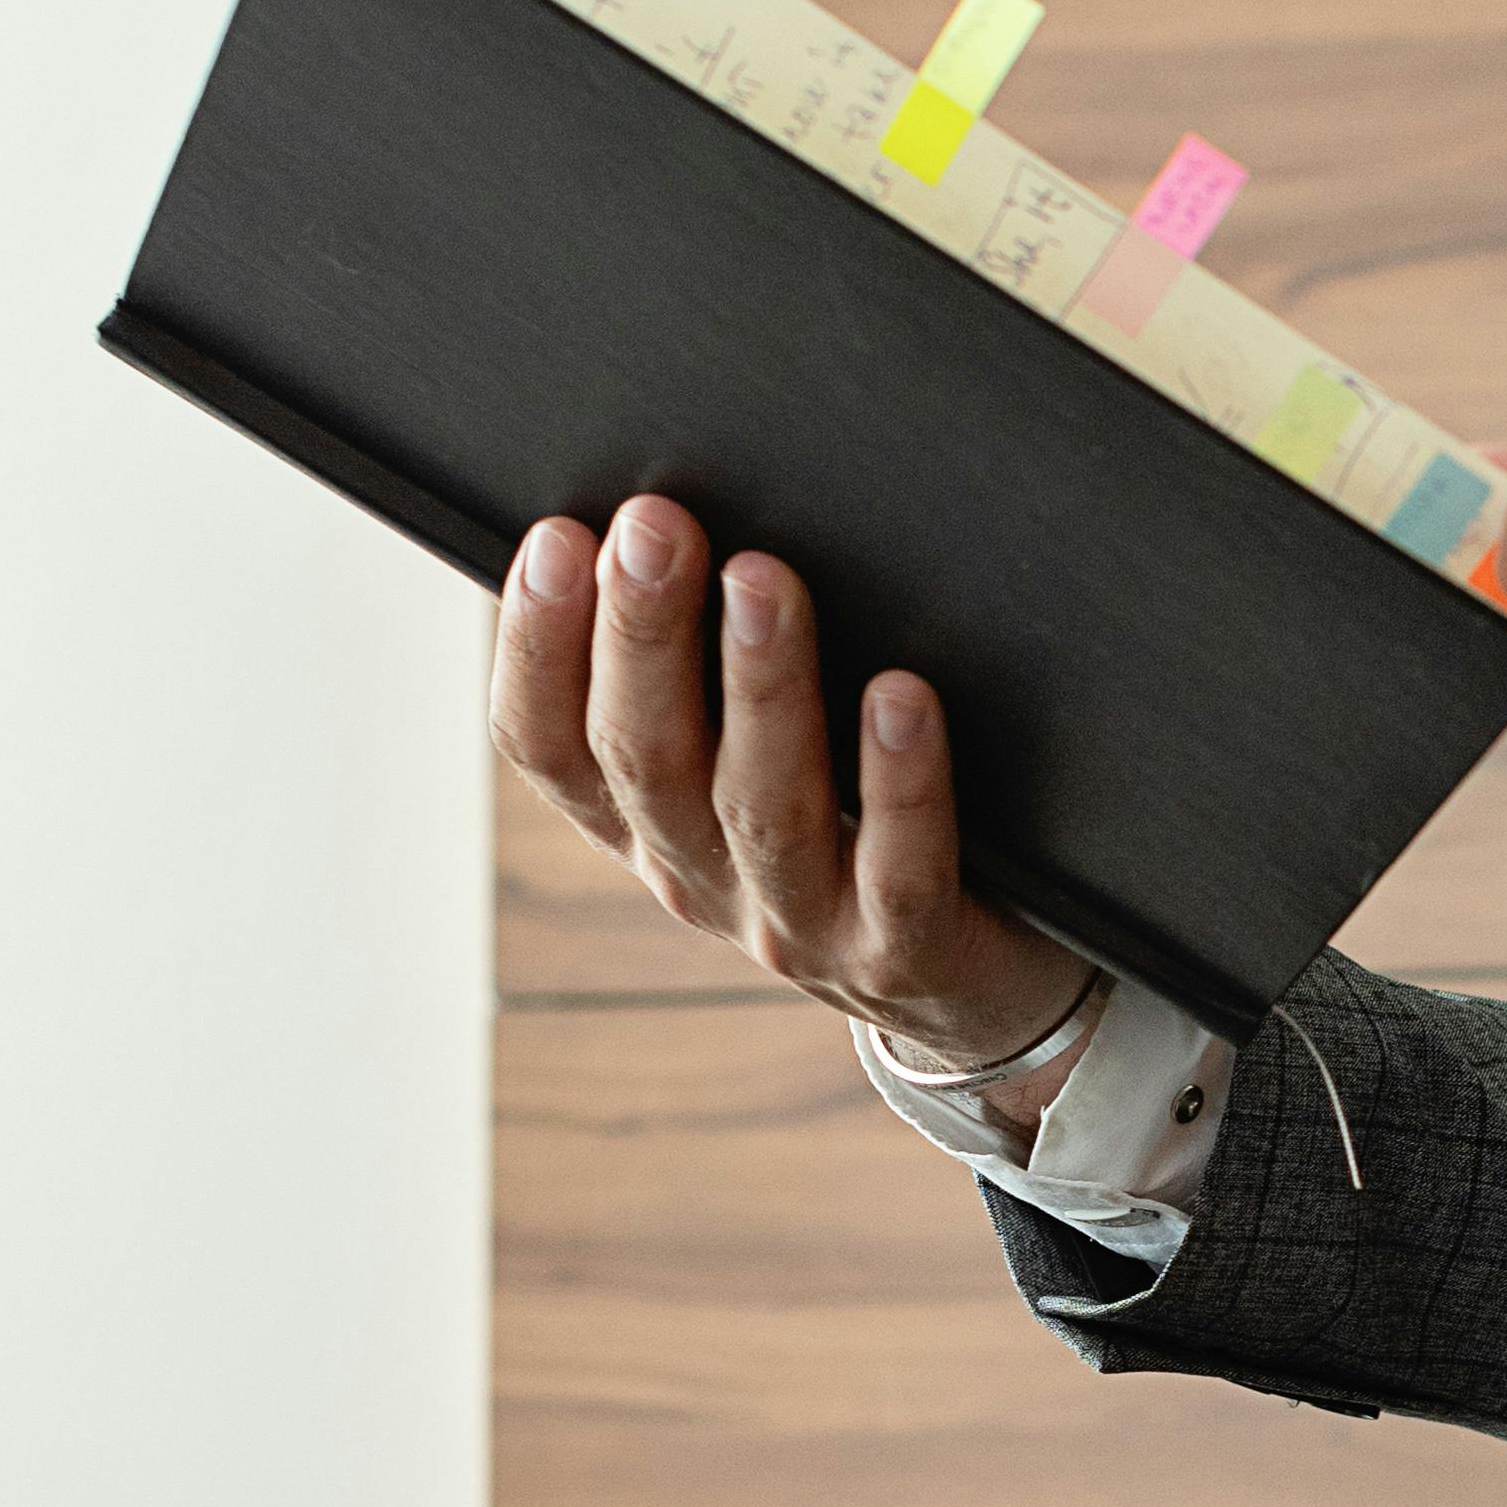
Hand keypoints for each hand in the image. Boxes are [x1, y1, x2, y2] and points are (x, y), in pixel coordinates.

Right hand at [489, 500, 1101, 1084]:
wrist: (969, 986)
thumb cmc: (849, 825)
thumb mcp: (744, 758)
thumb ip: (698, 668)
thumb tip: (657, 520)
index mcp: (642, 822)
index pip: (546, 746)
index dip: (536, 649)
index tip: (553, 538)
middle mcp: (701, 877)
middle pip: (647, 760)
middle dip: (642, 637)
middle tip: (652, 527)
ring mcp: (801, 922)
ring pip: (762, 808)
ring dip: (759, 689)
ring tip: (763, 580)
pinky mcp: (905, 951)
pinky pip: (898, 869)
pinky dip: (898, 783)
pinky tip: (902, 694)